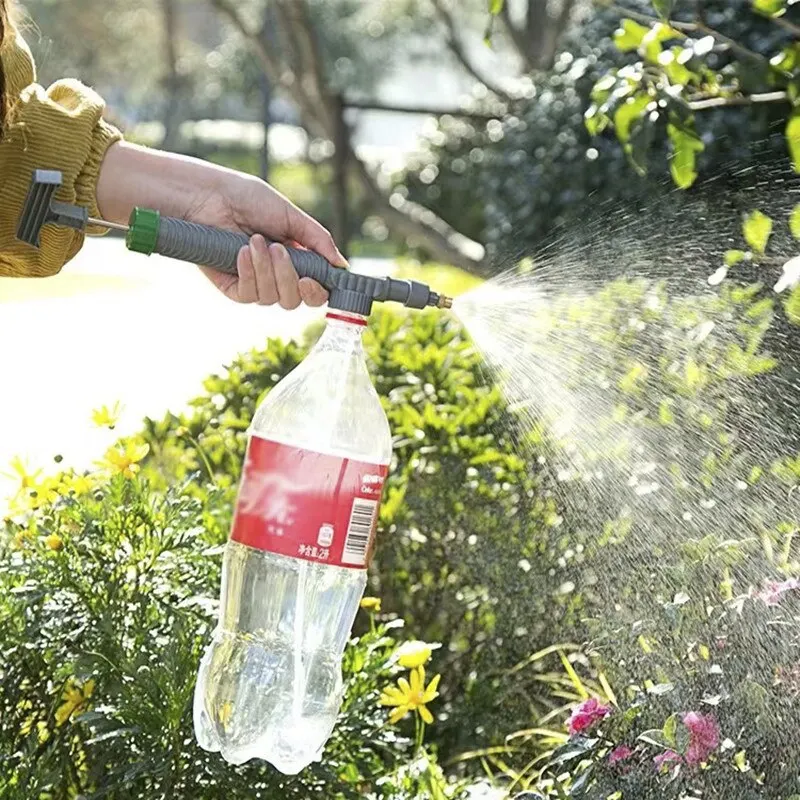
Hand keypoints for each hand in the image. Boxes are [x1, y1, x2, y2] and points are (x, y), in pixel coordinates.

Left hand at [96, 142, 346, 307]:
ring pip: (275, 299)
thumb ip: (317, 240)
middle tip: (281, 252)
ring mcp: (255, 283)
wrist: (206, 196)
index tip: (318, 280)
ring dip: (268, 270)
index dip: (320, 290)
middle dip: (292, 278)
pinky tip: (241, 252)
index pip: (315, 289)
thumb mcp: (288, 215)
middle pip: (297, 300)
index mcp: (295, 258)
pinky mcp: (232, 288)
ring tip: (255, 241)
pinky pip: (249, 296)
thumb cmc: (243, 197)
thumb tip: (341, 265)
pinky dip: (249, 274)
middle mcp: (276, 275)